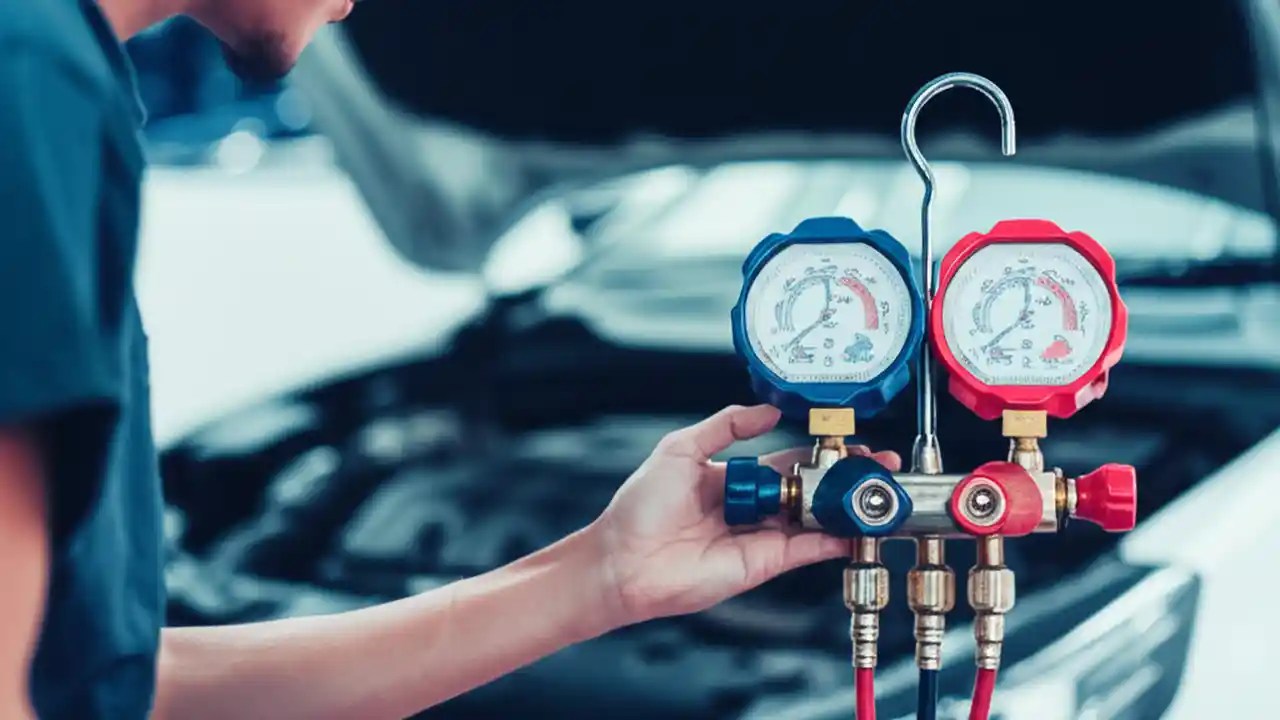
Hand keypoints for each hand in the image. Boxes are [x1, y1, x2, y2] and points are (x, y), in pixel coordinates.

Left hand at [587, 404, 900, 627]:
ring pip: (814, 518)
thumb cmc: (640, 507)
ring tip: (877, 490)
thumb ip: (726, 426)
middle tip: (878, 466)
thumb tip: (768, 411)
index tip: (847, 442)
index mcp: (733, 478)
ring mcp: (759, 536)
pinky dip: (833, 538)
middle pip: (808, 490)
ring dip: (846, 506)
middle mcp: (751, 508)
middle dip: (844, 479)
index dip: (818, 452)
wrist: (623, 559)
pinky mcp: (762, 563)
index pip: (787, 461)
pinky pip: (805, 549)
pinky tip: (855, 524)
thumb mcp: (681, 448)